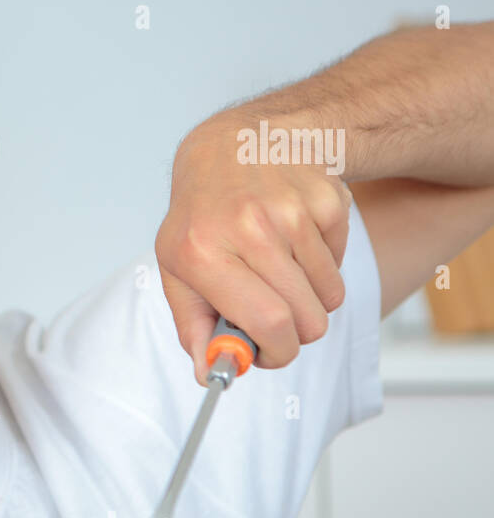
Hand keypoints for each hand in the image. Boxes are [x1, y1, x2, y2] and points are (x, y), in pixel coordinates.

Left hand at [154, 115, 354, 385]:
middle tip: (277, 320)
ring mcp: (291, 211)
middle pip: (307, 319)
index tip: (270, 354)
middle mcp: (248, 229)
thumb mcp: (177, 267)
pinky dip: (323, 266)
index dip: (276, 353)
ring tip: (280, 271)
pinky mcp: (327, 200)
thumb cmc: (203, 214)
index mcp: (203, 252)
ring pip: (330, 297)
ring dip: (311, 299)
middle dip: (297, 334)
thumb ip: (192, 325)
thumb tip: (209, 374)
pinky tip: (295, 240)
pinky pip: (340, 264)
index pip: (267, 323)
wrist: (235, 144)